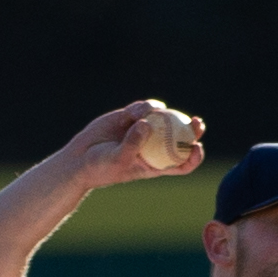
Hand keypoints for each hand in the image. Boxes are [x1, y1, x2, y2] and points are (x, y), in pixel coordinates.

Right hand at [64, 100, 205, 189]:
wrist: (80, 158)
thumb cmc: (100, 167)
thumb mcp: (118, 160)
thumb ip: (132, 144)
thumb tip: (148, 123)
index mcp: (156, 163)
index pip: (182, 162)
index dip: (194, 156)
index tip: (197, 147)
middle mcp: (154, 146)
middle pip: (180, 137)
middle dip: (193, 129)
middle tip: (197, 122)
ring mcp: (144, 130)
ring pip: (162, 118)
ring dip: (158, 114)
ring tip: (139, 117)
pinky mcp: (132, 117)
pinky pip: (144, 108)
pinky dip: (140, 108)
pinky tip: (129, 114)